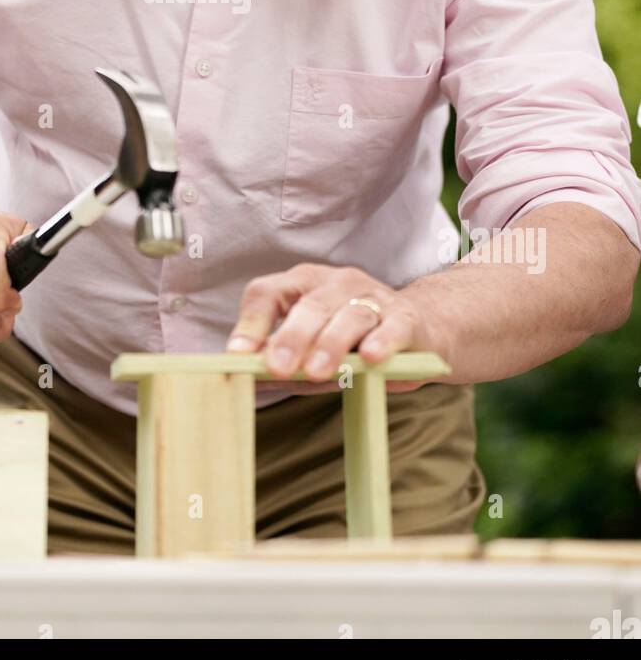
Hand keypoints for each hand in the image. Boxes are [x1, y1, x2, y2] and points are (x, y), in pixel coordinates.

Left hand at [226, 262, 440, 391]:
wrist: (423, 331)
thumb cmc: (355, 343)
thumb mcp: (312, 351)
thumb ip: (283, 361)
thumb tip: (242, 377)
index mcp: (303, 285)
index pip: (269, 292)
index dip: (251, 322)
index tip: (237, 354)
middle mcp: (336, 283)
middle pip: (309, 305)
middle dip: (291, 337)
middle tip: (277, 368)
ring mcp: (373, 296)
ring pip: (349, 315)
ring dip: (331, 343)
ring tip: (318, 371)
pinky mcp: (406, 317)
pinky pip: (392, 327)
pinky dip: (381, 341)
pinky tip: (371, 357)